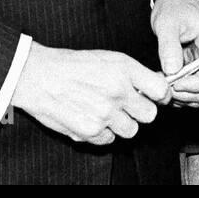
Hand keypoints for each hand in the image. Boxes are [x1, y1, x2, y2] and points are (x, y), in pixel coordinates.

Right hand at [10, 43, 171, 144]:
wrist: (38, 75)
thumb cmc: (72, 65)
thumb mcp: (107, 58)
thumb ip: (133, 73)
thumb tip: (156, 88)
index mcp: (123, 68)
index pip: (161, 89)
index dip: (160, 94)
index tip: (155, 96)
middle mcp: (117, 91)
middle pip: (150, 114)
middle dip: (139, 111)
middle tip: (126, 104)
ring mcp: (105, 113)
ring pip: (131, 130)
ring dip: (121, 123)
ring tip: (104, 110)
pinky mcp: (91, 131)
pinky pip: (109, 139)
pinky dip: (102, 132)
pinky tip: (90, 117)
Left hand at [150, 0, 198, 105]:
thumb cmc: (174, 4)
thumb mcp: (167, 22)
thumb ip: (169, 47)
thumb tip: (171, 71)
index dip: (197, 84)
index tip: (176, 84)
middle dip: (188, 93)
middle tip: (166, 89)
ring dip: (183, 96)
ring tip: (163, 87)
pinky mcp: (194, 64)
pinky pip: (192, 85)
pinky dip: (180, 91)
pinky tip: (165, 84)